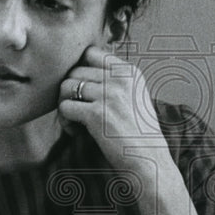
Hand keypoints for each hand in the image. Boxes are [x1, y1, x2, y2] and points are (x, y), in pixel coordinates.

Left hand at [58, 45, 167, 170]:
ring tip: (76, 122)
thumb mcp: (134, 97)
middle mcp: (120, 78)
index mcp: (130, 72)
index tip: (84, 92)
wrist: (149, 161)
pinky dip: (65, 121)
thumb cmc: (139, 135)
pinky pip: (64, 107)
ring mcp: (109, 95)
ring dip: (65, 105)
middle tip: (78, 112)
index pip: (91, 53)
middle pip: (75, 71)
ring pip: (66, 86)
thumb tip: (80, 71)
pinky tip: (76, 132)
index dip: (80, 71)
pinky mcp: (97, 114)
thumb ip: (114, 81)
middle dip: (71, 92)